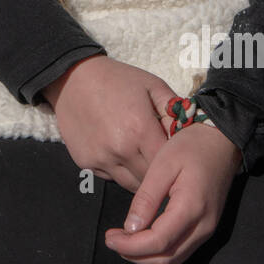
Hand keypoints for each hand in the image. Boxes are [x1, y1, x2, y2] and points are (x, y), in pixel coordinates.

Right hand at [43, 55, 174, 192]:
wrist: (72, 77)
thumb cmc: (117, 80)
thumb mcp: (152, 85)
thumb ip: (174, 110)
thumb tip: (191, 133)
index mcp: (141, 129)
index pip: (167, 165)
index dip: (175, 164)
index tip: (179, 161)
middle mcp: (120, 149)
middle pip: (151, 180)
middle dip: (160, 174)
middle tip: (163, 164)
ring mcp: (101, 158)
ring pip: (131, 185)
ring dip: (140, 177)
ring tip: (143, 159)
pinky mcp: (85, 162)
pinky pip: (111, 177)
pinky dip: (119, 171)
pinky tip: (120, 154)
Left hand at [104, 123, 241, 263]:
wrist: (222, 142)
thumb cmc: (192, 147)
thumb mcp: (163, 165)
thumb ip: (147, 198)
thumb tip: (130, 228)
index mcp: (191, 208)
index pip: (158, 242)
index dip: (131, 246)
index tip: (110, 238)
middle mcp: (203, 226)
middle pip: (166, 258)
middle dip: (136, 255)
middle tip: (112, 240)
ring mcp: (208, 229)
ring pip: (174, 259)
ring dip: (147, 257)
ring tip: (124, 241)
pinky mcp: (206, 227)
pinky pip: (182, 250)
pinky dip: (160, 252)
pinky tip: (143, 238)